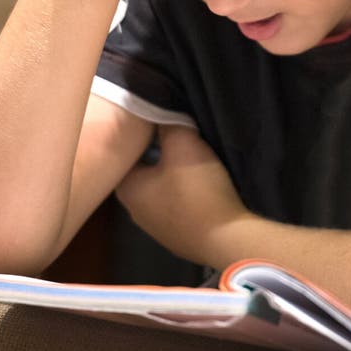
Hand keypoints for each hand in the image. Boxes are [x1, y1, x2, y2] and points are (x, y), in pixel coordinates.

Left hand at [115, 125, 249, 264]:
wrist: (226, 238)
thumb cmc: (196, 189)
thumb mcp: (183, 144)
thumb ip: (168, 123)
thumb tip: (160, 112)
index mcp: (128, 190)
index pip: (124, 156)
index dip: (141, 138)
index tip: (158, 125)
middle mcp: (136, 212)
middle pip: (143, 174)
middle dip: (158, 156)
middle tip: (176, 138)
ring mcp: (158, 230)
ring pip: (161, 192)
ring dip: (173, 177)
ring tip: (193, 160)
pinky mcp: (180, 239)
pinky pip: (178, 209)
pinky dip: (186, 196)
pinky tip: (203, 187)